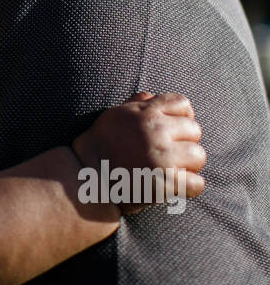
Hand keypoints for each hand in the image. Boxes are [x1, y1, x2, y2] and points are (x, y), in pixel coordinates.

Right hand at [72, 91, 205, 212]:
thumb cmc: (99, 146)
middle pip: (195, 131)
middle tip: (172, 155)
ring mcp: (162, 157)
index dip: (182, 118)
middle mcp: (156, 131)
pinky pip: (197, 183)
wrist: (85, 177)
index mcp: (145, 112)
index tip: (174, 131)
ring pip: (198, 156)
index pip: (182, 104)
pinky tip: (176, 188)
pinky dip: (190, 187)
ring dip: (189, 165)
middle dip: (186, 143)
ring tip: (173, 171)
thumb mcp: (114, 116)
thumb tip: (152, 97)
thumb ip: (135, 104)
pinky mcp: (165, 182)